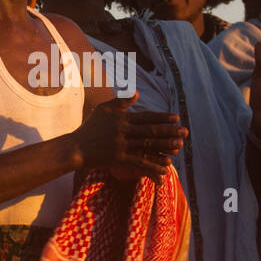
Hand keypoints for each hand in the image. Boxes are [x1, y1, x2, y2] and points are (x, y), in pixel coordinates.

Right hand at [72, 92, 186, 178]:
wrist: (76, 147)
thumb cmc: (90, 127)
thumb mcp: (104, 110)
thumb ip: (121, 102)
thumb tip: (138, 93)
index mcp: (122, 119)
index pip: (146, 117)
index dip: (162, 117)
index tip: (177, 118)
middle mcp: (123, 131)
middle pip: (150, 131)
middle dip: (169, 131)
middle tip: (185, 132)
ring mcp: (122, 145)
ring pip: (147, 145)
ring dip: (165, 146)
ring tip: (179, 146)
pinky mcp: (119, 159)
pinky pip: (140, 162)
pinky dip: (153, 165)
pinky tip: (165, 167)